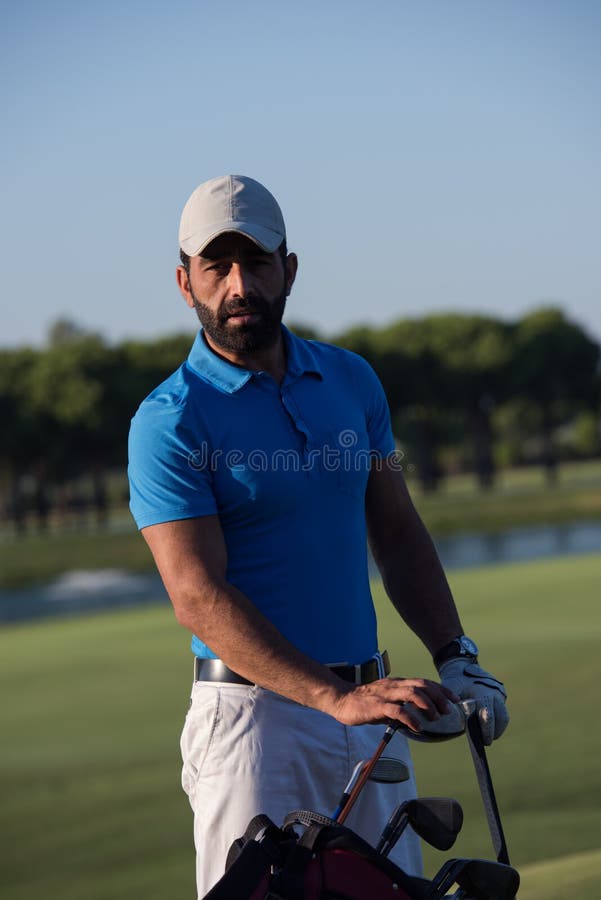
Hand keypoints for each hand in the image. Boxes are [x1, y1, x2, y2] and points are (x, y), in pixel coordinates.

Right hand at [332, 676, 458, 731]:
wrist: (341, 699)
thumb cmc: (364, 702)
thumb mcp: (386, 701)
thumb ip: (401, 706)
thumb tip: (416, 719)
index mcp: (397, 683)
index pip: (424, 682)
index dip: (441, 690)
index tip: (454, 699)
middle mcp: (394, 685)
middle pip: (422, 685)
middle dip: (439, 697)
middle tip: (448, 710)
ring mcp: (386, 694)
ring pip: (413, 693)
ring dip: (428, 705)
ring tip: (435, 718)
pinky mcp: (378, 705)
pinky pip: (397, 710)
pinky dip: (411, 718)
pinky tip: (418, 727)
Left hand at [437, 659, 508, 744]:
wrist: (461, 665)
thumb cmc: (454, 681)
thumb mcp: (450, 691)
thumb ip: (453, 706)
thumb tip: (456, 723)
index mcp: (482, 693)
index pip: (488, 717)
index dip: (487, 732)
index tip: (485, 742)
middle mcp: (493, 693)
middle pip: (500, 718)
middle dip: (494, 732)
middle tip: (486, 741)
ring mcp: (499, 692)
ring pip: (504, 715)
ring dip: (499, 727)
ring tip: (490, 736)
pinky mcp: (501, 692)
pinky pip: (503, 710)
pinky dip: (499, 720)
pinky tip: (491, 726)